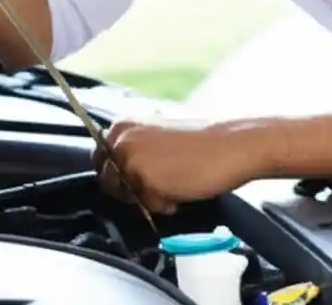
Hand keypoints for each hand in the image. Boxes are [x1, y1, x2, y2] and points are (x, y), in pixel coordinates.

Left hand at [93, 119, 259, 214]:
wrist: (230, 146)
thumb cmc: (201, 142)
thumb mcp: (157, 136)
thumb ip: (134, 149)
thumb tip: (119, 172)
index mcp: (122, 126)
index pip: (100, 161)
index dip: (118, 175)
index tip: (135, 180)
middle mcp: (120, 140)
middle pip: (108, 182)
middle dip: (129, 190)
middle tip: (157, 186)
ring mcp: (130, 160)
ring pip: (127, 196)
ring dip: (148, 198)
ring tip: (174, 185)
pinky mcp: (145, 180)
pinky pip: (147, 206)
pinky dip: (163, 205)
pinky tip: (181, 190)